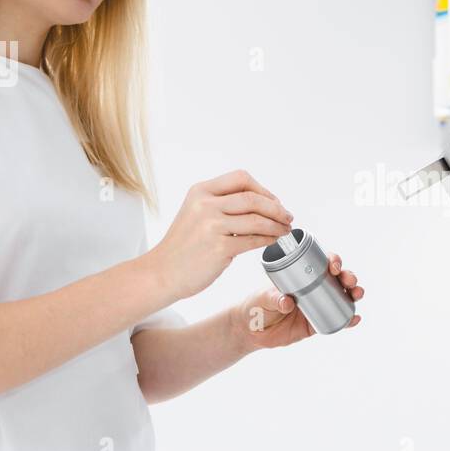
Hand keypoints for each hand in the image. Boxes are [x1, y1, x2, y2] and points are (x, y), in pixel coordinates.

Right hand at [148, 169, 293, 300]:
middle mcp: (205, 205)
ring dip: (276, 224)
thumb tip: (261, 203)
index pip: (241, 178)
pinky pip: (254, 240)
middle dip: (276, 207)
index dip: (262, 189)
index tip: (273, 201)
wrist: (162, 272)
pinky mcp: (220, 248)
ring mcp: (212, 226)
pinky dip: (269, 240)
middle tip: (287, 216)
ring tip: (285, 230)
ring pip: (257, 219)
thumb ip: (221, 204)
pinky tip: (273, 241)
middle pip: (253, 198)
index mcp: (200, 191)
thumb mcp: (195, 213)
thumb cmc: (183, 246)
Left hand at [233, 252, 363, 349]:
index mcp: (301, 275)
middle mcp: (313, 287)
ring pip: (342, 296)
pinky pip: (337, 320)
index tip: (333, 265)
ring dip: (354, 293)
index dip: (332, 260)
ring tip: (356, 294)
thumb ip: (273, 299)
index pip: (321, 262)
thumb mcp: (262, 298)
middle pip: (338, 278)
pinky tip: (355, 319)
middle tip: (348, 280)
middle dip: (348, 276)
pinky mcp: (318, 322)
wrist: (252, 330)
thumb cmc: (256, 306)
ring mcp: (317, 304)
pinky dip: (349, 319)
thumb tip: (288, 303)